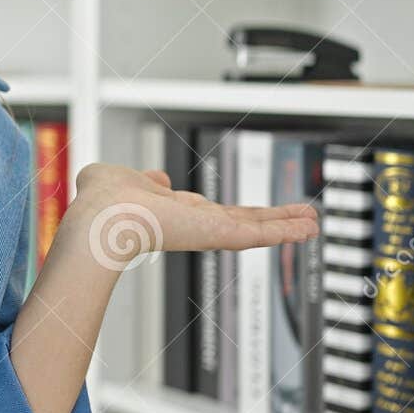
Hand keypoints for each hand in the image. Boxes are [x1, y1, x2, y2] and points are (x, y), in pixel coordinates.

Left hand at [60, 162, 319, 271]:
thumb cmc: (101, 200)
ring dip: (285, 224)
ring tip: (312, 222)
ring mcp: (208, 231)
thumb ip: (137, 177)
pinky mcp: (221, 235)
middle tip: (295, 219)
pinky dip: (286, 230)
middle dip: (268, 219)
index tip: (244, 214)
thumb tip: (153, 179)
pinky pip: (261, 234)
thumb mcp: (119, 177)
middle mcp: (191, 224)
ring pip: (255, 229)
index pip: (204, 213)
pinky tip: (309, 227)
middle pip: (239, 221)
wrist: (103, 218)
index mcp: (168, 210)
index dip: (223, 212)